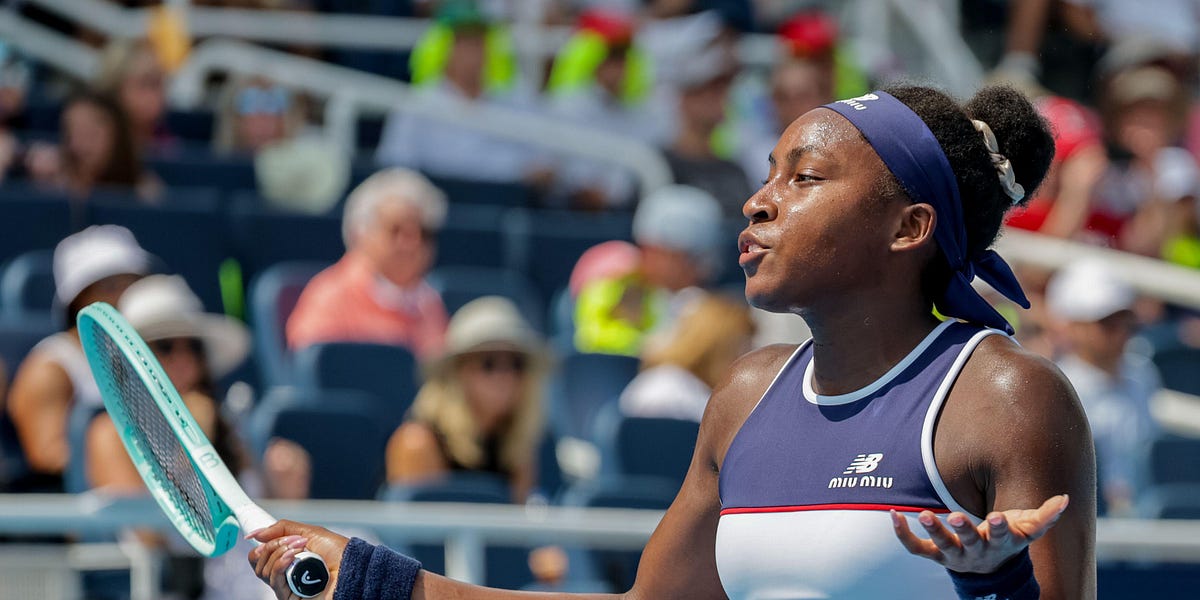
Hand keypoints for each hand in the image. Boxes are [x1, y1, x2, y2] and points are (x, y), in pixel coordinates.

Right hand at [248, 520, 348, 598]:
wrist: (354, 567)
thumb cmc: (339, 552)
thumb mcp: (310, 532)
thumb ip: (282, 529)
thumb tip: (254, 533)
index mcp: (288, 560)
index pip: (260, 556)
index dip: (260, 545)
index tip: (261, 536)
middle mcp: (285, 575)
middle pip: (258, 563)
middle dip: (271, 546)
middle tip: (292, 541)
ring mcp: (287, 587)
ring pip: (263, 571)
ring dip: (279, 553)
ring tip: (300, 547)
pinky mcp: (290, 598)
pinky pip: (274, 581)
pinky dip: (280, 564)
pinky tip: (293, 556)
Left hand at [891, 494, 1068, 573]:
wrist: (990, 571)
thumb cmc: (1008, 540)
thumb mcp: (1028, 530)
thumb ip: (1046, 516)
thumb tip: (1065, 499)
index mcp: (1000, 544)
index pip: (1002, 537)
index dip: (1000, 529)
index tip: (999, 518)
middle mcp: (976, 551)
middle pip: (969, 543)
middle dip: (963, 530)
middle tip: (956, 517)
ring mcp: (954, 555)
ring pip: (942, 546)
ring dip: (933, 531)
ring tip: (923, 514)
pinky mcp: (935, 555)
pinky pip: (916, 548)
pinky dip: (903, 534)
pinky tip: (893, 515)